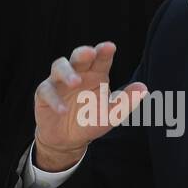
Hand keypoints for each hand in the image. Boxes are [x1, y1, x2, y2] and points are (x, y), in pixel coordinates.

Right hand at [32, 42, 145, 171]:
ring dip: (67, 73)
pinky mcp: (44, 94)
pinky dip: (55, 100)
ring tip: (75, 82)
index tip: (110, 47)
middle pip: (78, 57)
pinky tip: (62, 109)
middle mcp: (78, 73)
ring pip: (59, 67)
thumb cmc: (91, 120)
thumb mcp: (111, 114)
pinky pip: (47, 92)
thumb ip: (126, 101)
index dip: (103, 51)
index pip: (100, 59)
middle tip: (90, 53)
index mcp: (96, 74)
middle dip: (83, 53)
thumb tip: (144, 88)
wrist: (68, 140)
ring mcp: (59, 82)